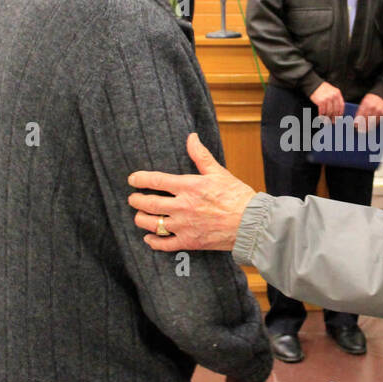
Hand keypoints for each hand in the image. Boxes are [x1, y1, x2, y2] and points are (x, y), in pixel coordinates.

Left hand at [128, 133, 256, 252]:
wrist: (250, 223)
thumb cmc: (237, 196)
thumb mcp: (218, 172)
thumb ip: (200, 155)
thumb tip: (191, 137)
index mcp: (188, 186)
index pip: (155, 181)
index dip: (139, 179)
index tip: (132, 179)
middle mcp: (181, 206)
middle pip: (148, 204)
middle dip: (136, 201)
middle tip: (132, 199)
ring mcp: (183, 226)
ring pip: (151, 224)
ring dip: (141, 220)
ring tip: (139, 216)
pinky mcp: (189, 242)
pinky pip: (164, 244)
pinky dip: (153, 241)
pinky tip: (149, 238)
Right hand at [309, 81, 344, 118]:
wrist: (312, 84)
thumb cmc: (322, 89)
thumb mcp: (331, 91)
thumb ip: (335, 98)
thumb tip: (337, 111)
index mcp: (337, 93)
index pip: (341, 105)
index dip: (340, 113)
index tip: (339, 118)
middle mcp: (333, 96)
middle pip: (336, 110)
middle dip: (334, 117)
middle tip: (332, 122)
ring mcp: (327, 99)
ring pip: (329, 112)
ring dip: (327, 117)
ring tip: (326, 120)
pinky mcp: (321, 101)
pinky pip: (322, 111)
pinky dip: (321, 115)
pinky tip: (320, 117)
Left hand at [354, 92, 382, 131]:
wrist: (382, 94)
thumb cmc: (371, 99)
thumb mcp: (364, 101)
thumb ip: (361, 109)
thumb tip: (356, 120)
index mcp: (365, 103)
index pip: (360, 114)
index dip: (358, 121)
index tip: (356, 126)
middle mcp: (372, 106)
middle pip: (366, 119)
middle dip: (362, 125)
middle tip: (360, 130)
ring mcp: (378, 110)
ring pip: (372, 121)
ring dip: (368, 127)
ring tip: (365, 130)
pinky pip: (378, 120)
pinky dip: (374, 125)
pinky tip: (371, 127)